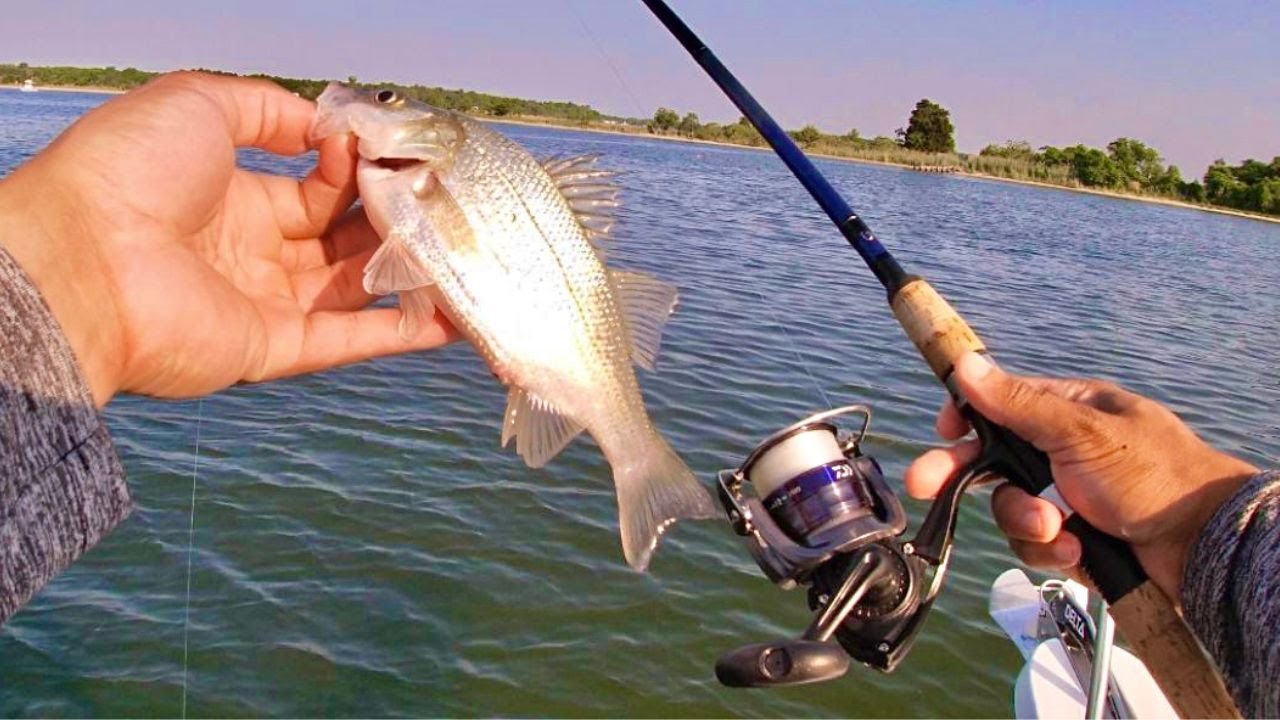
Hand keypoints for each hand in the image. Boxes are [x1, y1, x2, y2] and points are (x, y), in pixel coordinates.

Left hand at [0, 71, 456, 406]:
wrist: (80, 259)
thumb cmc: (127, 172)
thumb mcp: (197, 103)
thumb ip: (266, 107)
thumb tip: (325, 127)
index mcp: (231, 199)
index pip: (314, 191)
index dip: (352, 172)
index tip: (386, 155)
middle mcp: (251, 254)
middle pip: (340, 242)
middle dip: (390, 223)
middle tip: (440, 206)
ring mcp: (262, 305)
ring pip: (353, 291)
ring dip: (406, 274)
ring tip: (462, 255)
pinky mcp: (271, 351)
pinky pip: (347, 341)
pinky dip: (400, 333)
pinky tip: (450, 316)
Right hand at [904, 352, 1256, 601]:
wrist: (1202, 548)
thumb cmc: (1152, 475)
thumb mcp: (1079, 432)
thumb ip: (1017, 403)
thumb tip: (965, 363)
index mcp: (1068, 411)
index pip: (1001, 403)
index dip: (967, 417)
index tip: (943, 430)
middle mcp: (1063, 451)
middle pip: (994, 459)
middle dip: (965, 476)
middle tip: (923, 485)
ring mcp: (1067, 497)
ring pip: (1010, 507)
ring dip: (1026, 522)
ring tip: (1058, 532)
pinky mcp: (1072, 538)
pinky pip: (1035, 543)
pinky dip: (1051, 550)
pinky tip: (1077, 552)